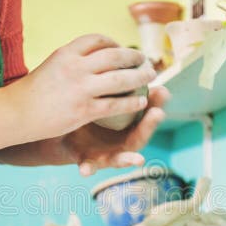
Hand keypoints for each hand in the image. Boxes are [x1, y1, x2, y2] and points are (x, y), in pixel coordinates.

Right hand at [5, 34, 155, 142]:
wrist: (14, 114)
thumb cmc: (32, 92)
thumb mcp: (51, 66)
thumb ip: (71, 60)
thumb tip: (91, 55)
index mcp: (66, 52)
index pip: (97, 40)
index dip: (114, 43)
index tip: (121, 50)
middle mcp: (75, 67)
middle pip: (115, 56)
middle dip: (134, 58)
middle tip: (145, 61)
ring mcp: (80, 89)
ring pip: (121, 79)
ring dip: (140, 77)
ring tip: (150, 77)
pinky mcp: (84, 110)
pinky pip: (116, 104)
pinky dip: (132, 102)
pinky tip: (140, 102)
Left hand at [55, 85, 170, 175]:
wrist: (61, 132)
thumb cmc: (87, 110)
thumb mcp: (102, 95)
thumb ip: (118, 82)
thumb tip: (135, 55)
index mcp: (127, 125)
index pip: (146, 113)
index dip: (156, 103)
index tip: (164, 92)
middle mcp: (120, 142)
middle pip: (140, 136)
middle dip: (149, 126)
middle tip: (158, 113)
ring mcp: (105, 153)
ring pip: (119, 157)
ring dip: (128, 159)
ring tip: (138, 160)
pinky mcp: (87, 161)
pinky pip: (88, 165)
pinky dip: (87, 168)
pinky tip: (85, 170)